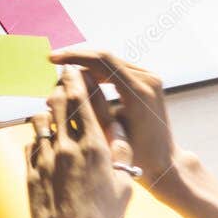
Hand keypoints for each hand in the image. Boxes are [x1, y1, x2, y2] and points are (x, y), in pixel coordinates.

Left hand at [27, 66, 133, 217]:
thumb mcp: (123, 185)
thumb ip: (120, 153)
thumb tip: (117, 127)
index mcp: (93, 148)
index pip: (82, 102)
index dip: (76, 81)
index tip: (75, 69)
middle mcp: (65, 148)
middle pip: (57, 104)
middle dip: (59, 88)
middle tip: (62, 81)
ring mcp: (43, 158)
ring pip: (39, 120)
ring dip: (45, 111)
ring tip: (51, 108)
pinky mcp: (29, 170)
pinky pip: (30, 142)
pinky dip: (37, 136)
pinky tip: (43, 139)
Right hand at [49, 47, 187, 195]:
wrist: (164, 161)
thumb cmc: (137, 155)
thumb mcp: (108, 132)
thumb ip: (90, 104)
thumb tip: (67, 83)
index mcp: (139, 92)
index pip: (102, 60)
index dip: (74, 56)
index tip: (52, 59)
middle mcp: (148, 79)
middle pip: (103, 58)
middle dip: (75, 64)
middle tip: (54, 78)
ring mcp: (150, 78)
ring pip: (108, 62)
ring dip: (84, 69)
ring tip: (65, 86)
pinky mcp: (147, 81)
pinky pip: (115, 68)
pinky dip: (95, 73)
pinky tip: (81, 85)